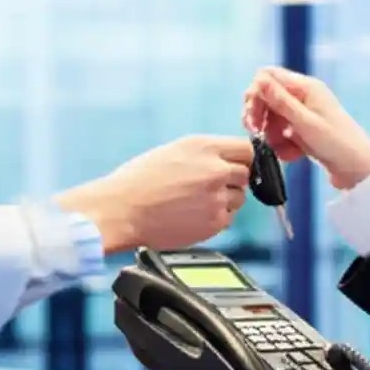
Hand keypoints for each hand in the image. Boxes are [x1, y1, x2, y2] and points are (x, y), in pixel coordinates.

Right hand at [58, 135, 252, 252]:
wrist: (123, 210)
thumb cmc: (137, 181)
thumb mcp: (172, 152)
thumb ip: (203, 154)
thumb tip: (223, 160)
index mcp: (203, 147)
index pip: (246, 149)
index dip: (242, 158)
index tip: (236, 164)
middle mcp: (216, 170)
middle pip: (244, 174)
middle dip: (231, 180)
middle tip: (210, 187)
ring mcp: (218, 197)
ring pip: (239, 198)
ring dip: (225, 200)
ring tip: (197, 203)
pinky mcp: (215, 222)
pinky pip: (228, 218)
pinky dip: (216, 218)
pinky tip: (193, 215)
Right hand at [241, 67, 369, 189]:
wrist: (360, 172)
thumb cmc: (338, 144)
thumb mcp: (305, 123)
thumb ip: (280, 101)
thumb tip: (258, 79)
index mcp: (306, 88)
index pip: (268, 77)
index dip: (255, 94)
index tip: (252, 117)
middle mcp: (304, 97)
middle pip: (267, 97)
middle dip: (258, 116)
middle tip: (256, 134)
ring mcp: (304, 115)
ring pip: (272, 118)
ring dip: (270, 134)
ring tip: (279, 150)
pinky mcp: (304, 132)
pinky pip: (282, 133)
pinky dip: (282, 145)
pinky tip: (292, 155)